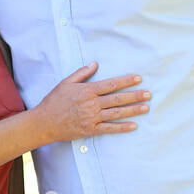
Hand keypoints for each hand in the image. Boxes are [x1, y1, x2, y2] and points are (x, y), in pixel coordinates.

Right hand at [32, 62, 149, 143]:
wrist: (44, 122)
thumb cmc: (54, 101)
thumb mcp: (66, 83)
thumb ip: (82, 73)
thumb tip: (95, 64)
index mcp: (87, 91)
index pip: (111, 84)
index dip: (126, 81)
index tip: (138, 79)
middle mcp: (91, 104)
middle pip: (117, 99)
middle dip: (135, 96)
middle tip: (149, 94)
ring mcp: (92, 118)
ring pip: (116, 113)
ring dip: (133, 110)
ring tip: (146, 108)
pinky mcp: (90, 129)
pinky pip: (109, 128)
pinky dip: (122, 127)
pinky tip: (133, 126)